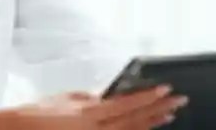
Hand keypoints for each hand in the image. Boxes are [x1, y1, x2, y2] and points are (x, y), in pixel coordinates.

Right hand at [0, 86, 186, 129]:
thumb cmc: (36, 115)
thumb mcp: (66, 99)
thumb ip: (89, 99)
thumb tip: (107, 98)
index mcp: (89, 113)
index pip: (127, 104)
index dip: (148, 97)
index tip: (166, 90)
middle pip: (134, 121)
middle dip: (158, 111)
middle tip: (178, 102)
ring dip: (150, 124)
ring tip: (168, 116)